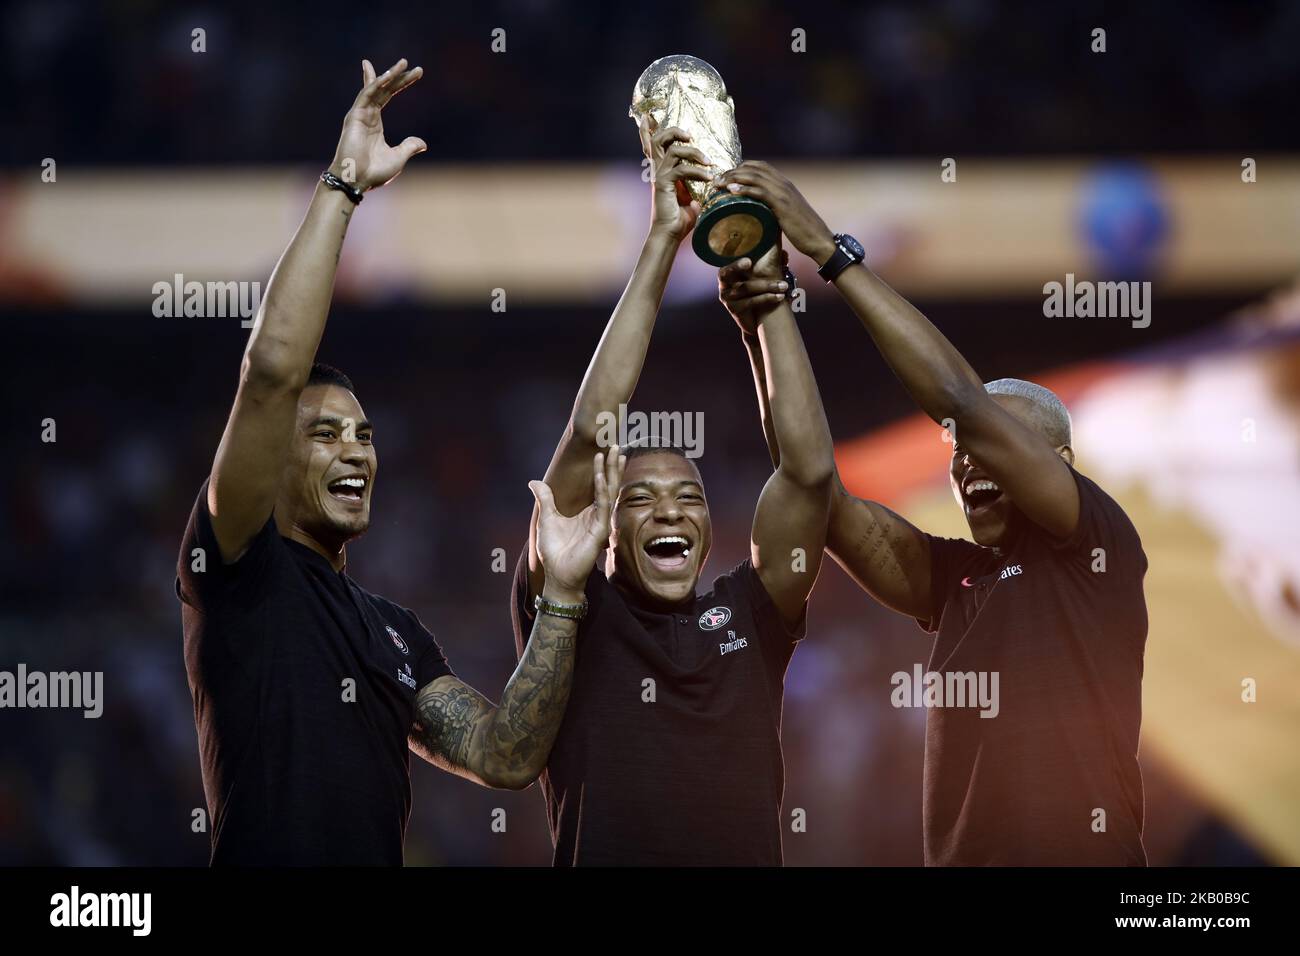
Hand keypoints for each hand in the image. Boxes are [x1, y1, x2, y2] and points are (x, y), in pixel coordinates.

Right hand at [329, 58, 426, 192]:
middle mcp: (367, 114)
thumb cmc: (373, 173)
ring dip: (388, 75)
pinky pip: (366, 96)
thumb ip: (408, 147)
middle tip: (410, 64)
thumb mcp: (398, 158)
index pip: (388, 95)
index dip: (401, 83)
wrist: (356, 181)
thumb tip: (422, 143)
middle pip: (384, 88)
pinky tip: (388, 76)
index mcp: (375, 122)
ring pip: (375, 88)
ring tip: (403, 63)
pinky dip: (376, 84)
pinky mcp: (355, 117)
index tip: (416, 72)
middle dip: (397, 76)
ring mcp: (360, 114)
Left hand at [530, 446, 626, 599]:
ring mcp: (601, 522)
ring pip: (609, 492)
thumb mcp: (546, 518)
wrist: (558, 575)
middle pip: (609, 485)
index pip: (600, 485)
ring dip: (610, 472)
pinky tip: (601, 475)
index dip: (603, 468)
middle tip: (617, 444)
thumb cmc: (554, 551)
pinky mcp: (600, 530)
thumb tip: (534, 481)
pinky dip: (602, 490)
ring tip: (613, 453)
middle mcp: (598, 515)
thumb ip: (545, 499)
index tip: (605, 449)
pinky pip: (602, 506)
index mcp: (589, 512)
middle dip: (613, 465)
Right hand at [639, 115, 711, 241]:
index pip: (650, 145)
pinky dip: (697, 172)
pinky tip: (708, 179)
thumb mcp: (691, 194)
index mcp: (662, 169)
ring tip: (709, 162)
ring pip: (673, 150)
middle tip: (691, 135)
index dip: (647, 129)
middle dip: (674, 131)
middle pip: (658, 139)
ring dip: (694, 152)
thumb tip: (712, 175)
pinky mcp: (664, 184)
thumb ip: (695, 181)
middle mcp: (658, 169)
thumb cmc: (681, 217)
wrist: (670, 234)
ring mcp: (660, 176)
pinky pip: (681, 169)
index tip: (648, 116)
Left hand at [713, 161, 834, 263]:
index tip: (726, 176)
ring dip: (734, 178)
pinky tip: (732, 190)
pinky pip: (760, 192)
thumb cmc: (803, 230)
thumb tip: (758, 212)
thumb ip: (773, 207)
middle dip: (733, 171)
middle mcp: (783, 183)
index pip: (759, 166)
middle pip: (753, 168)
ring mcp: (783, 192)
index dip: (741, 168)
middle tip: (716, 180)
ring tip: (719, 184)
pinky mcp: (782, 204)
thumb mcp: (786, 213)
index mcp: (784, 183)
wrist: (818, 239)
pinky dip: (745, 189)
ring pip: (754, 177)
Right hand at [718, 242, 789, 334]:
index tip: (748, 260)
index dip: (735, 260)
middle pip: (727, 273)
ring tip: (783, 285)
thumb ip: (771, 261)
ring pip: (744, 288)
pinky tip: (779, 297)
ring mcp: (727, 297)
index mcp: (729, 270)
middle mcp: (724, 283)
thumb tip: (785, 253)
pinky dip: (766, 298)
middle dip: (737, 266)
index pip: (728, 260)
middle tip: (750, 262)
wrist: (756, 319)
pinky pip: (750, 301)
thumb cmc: (760, 291)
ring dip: (766, 286)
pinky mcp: (734, 309)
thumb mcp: (763, 274)